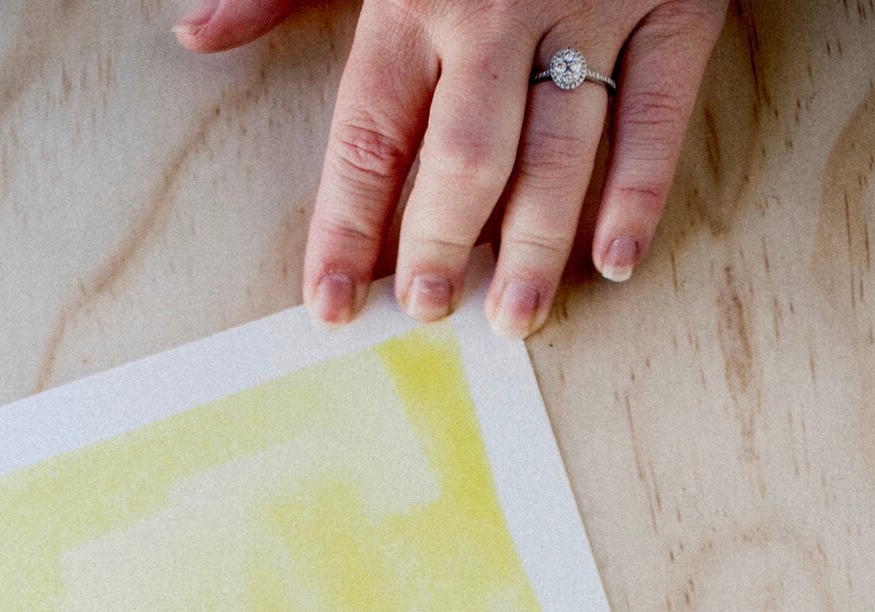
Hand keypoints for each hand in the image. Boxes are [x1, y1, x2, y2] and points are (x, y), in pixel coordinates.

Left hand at [176, 0, 727, 336]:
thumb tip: (199, 34)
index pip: (371, 135)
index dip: (347, 229)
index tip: (331, 302)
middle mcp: (501, 10)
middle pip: (465, 162)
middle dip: (441, 247)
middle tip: (428, 312)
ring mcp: (595, 11)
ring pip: (557, 157)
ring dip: (534, 249)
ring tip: (512, 316)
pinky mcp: (675, 6)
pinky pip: (654, 117)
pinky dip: (638, 194)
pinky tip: (612, 259)